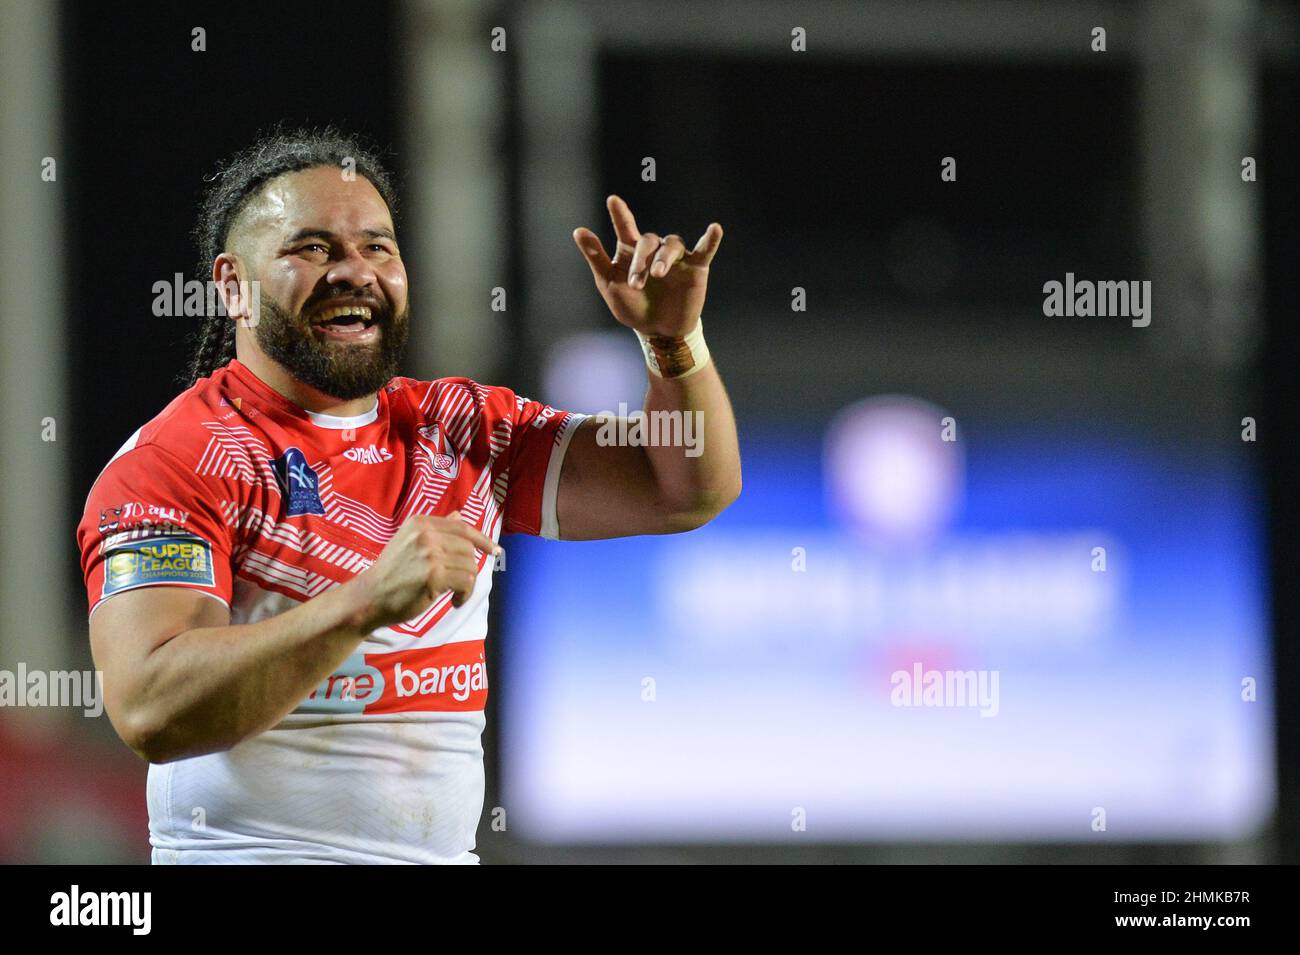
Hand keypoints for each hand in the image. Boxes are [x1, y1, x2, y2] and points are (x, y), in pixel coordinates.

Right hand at [349, 511, 498, 629]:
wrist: (369, 597)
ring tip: (454, 594)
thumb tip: (459, 515)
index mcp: (421, 522)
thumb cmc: (391, 573)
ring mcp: (430, 553)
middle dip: (469, 568)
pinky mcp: (434, 575)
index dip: (482, 539)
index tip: (495, 551)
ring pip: (470, 566)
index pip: (462, 527)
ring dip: (467, 585)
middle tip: (458, 584)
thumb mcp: (410, 543)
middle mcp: (426, 534)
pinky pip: (466, 582)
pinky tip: (454, 601)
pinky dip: (465, 595)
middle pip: (468, 548)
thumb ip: (435, 530)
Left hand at [573, 194, 722, 336]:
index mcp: (631, 251)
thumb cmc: (632, 307)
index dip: (620, 214)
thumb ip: (597, 257)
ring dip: (664, 257)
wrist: (658, 332)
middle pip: (648, 242)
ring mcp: (676, 258)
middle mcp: (654, 250)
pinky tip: (715, 229)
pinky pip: (705, 250)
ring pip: (672, 244)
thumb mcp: (609, 284)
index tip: (612, 200)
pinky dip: (710, 240)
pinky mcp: (696, 268)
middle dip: (640, 262)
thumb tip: (578, 230)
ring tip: (658, 274)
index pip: (625, 228)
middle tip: (635, 284)